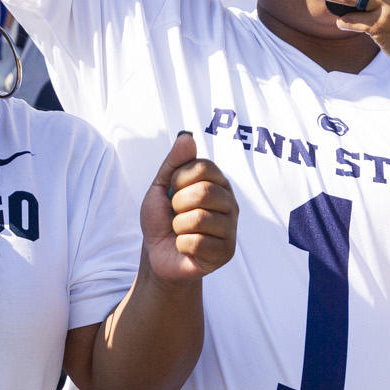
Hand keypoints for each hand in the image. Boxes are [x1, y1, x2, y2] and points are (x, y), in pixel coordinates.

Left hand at [139, 131, 236, 283]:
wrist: (158, 253)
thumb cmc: (162, 218)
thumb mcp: (160, 186)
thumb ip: (174, 162)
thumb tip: (187, 136)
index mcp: (218, 182)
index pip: (203, 167)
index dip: (179, 179)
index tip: (173, 191)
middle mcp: (230, 203)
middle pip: (203, 192)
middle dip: (178, 204)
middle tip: (176, 214)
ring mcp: (231, 228)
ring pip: (199, 219)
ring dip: (178, 226)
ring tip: (181, 231)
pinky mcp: (227, 252)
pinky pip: (197, 243)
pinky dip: (181, 245)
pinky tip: (186, 247)